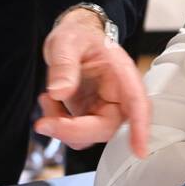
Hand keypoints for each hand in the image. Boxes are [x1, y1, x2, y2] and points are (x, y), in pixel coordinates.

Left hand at [34, 8, 150, 156]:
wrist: (73, 37)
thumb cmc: (78, 36)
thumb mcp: (67, 42)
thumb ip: (64, 65)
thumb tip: (60, 92)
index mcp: (122, 74)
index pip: (137, 103)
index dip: (140, 128)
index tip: (139, 150)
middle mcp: (118, 95)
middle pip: (106, 127)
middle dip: (73, 130)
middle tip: (44, 123)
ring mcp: (104, 108)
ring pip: (89, 135)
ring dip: (62, 127)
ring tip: (47, 99)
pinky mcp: (90, 116)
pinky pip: (75, 132)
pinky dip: (57, 124)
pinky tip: (50, 102)